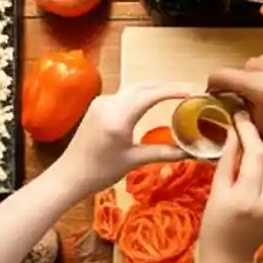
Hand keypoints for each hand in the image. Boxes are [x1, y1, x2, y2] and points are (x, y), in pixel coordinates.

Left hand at [56, 82, 195, 192]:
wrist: (69, 176)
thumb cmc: (100, 171)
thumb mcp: (134, 160)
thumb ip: (165, 152)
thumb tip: (191, 152)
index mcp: (118, 117)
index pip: (152, 95)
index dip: (174, 91)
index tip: (193, 92)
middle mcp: (109, 104)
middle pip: (143, 86)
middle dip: (167, 86)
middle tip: (189, 90)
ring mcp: (102, 103)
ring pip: (133, 88)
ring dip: (154, 88)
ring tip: (175, 93)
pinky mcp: (98, 106)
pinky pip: (125, 94)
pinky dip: (142, 93)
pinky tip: (152, 99)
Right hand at [199, 111, 262, 262]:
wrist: (229, 258)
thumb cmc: (213, 226)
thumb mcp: (215, 193)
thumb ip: (227, 162)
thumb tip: (233, 132)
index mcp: (244, 197)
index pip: (254, 153)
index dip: (248, 130)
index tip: (239, 115)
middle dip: (261, 136)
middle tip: (246, 125)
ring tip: (252, 140)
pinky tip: (261, 160)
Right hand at [206, 55, 262, 151]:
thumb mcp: (252, 122)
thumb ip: (234, 106)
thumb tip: (222, 97)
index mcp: (259, 85)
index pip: (222, 74)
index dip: (213, 85)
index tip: (214, 95)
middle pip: (241, 67)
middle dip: (237, 80)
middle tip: (238, 96)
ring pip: (257, 62)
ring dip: (252, 74)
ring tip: (256, 92)